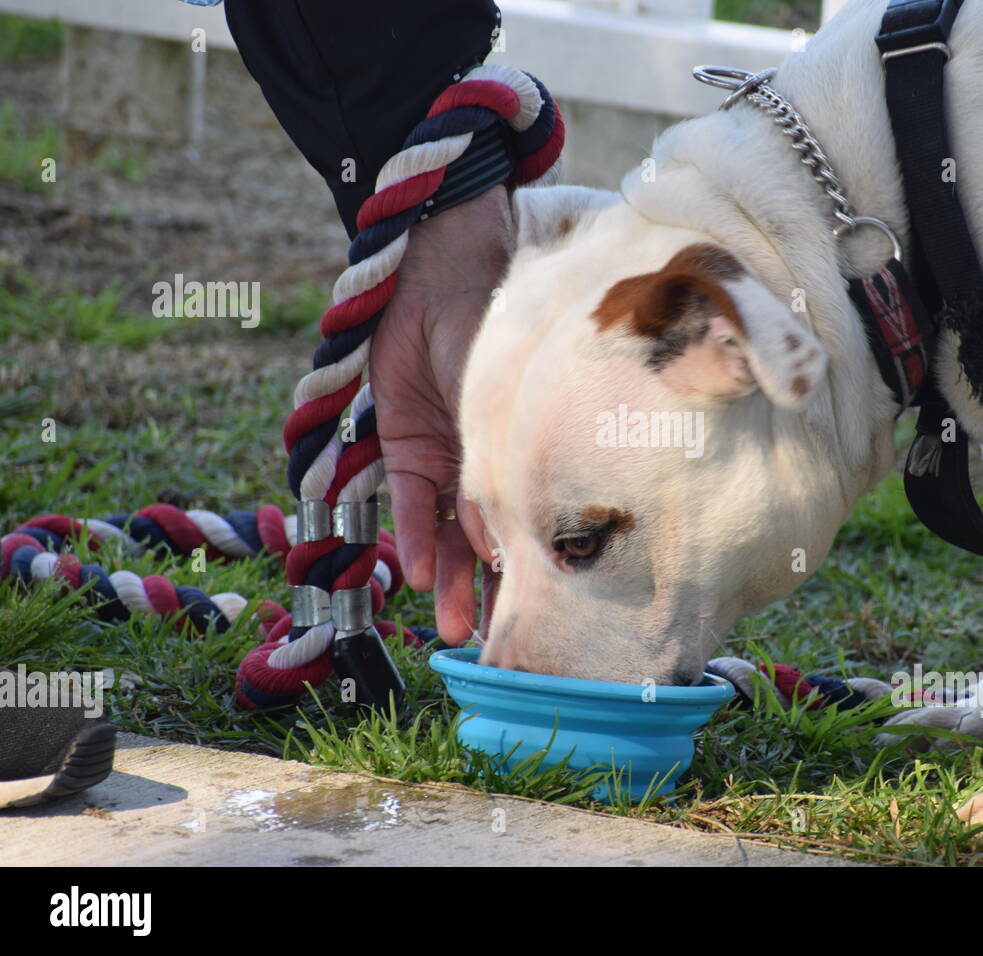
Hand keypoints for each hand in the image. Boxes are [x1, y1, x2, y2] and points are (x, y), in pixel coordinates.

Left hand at [369, 186, 510, 643]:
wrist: (440, 273)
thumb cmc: (493, 324)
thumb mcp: (502, 402)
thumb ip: (496, 469)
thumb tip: (501, 539)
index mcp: (524, 452)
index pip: (531, 523)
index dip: (536, 570)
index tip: (549, 615)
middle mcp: (486, 464)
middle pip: (488, 542)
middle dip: (489, 593)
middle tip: (492, 642)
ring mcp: (446, 458)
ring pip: (447, 534)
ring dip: (449, 580)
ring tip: (451, 629)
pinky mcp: (404, 446)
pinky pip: (409, 501)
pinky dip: (413, 536)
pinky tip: (417, 575)